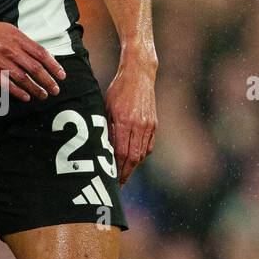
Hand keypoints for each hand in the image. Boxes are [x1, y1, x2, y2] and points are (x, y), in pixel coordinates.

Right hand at [0, 14, 64, 101]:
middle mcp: (10, 49)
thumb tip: (43, 56)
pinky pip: (5, 83)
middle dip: (47, 81)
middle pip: (34, 68)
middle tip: (55, 90)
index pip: (41, 53)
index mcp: (18, 38)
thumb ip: (26, 43)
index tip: (61, 75)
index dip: (53, 66)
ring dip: (35, 88)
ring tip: (43, 95)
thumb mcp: (11, 30)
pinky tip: (26, 96)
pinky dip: (17, 91)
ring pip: (22, 78)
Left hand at [106, 57, 156, 183]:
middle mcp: (138, 125)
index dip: (117, 169)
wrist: (139, 75)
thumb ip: (108, 129)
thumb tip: (104, 150)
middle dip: (125, 173)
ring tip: (124, 174)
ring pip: (142, 153)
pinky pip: (149, 145)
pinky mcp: (154, 124)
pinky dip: (141, 155)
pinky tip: (134, 160)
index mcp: (124, 121)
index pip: (121, 153)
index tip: (112, 180)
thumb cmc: (118, 90)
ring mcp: (148, 125)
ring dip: (133, 166)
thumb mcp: (107, 107)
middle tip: (118, 184)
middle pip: (133, 157)